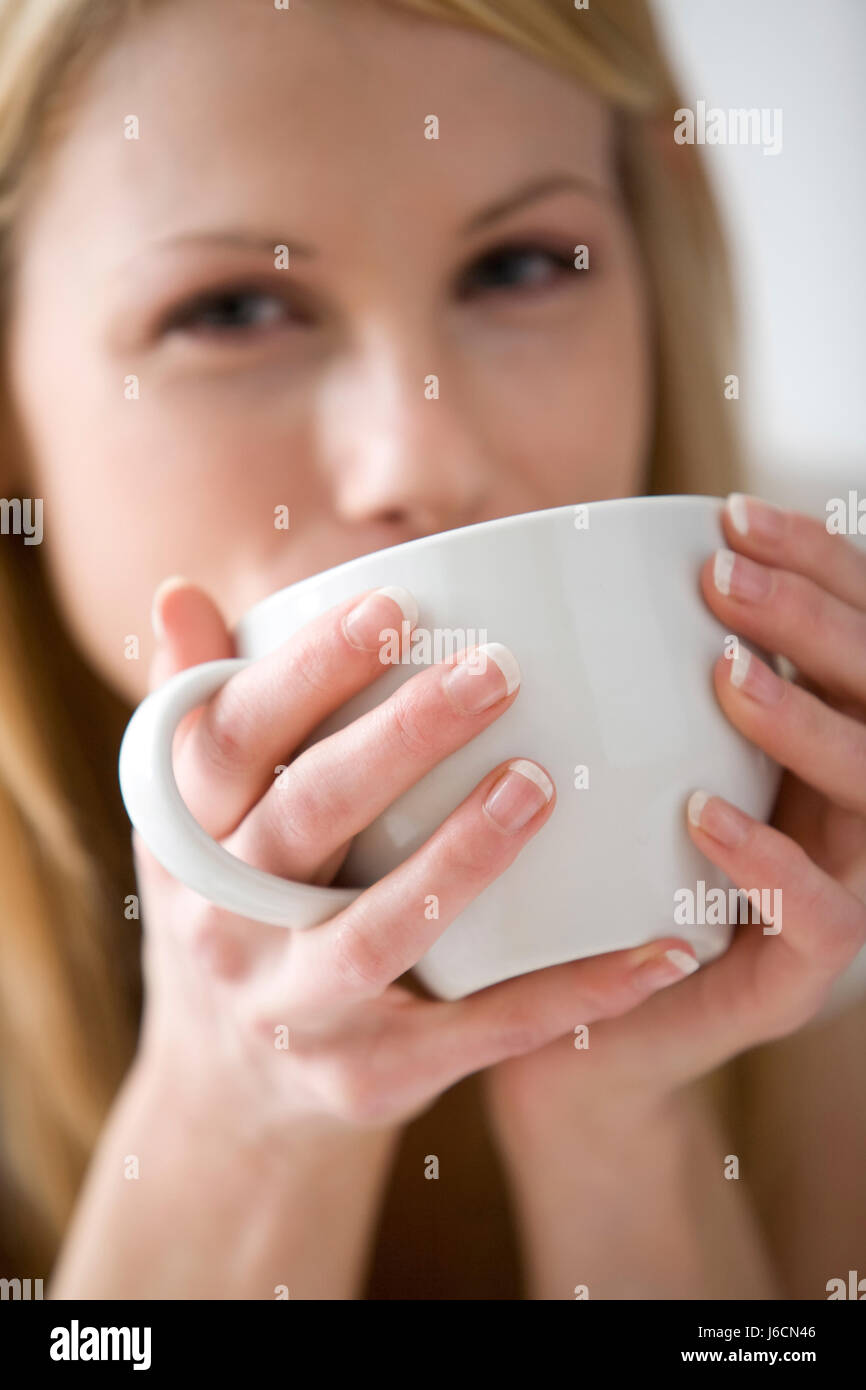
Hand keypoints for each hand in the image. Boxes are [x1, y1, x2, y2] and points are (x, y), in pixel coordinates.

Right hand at [134, 579, 697, 1144]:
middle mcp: (226, 924)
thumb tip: (180, 593)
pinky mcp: (370, 1078)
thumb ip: (202, 715)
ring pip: (379, 929)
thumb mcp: (192, 826)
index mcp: (189, 840)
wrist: (227, 1094)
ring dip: (462, 855)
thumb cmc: (236, 914)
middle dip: (399, 738)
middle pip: (308, 816)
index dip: (307, 672)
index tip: (395, 604)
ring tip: (540, 781)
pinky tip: (658, 947)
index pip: (230, 740)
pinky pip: (479, 1033)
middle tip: (496, 669)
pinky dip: (572, 994)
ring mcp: (295, 1009)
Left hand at [483, 495, 865, 1140]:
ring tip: (725, 675)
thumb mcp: (608, 768)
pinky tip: (701, 815)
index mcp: (810, 749)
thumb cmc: (580, 883)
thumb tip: (541, 552)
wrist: (574, 1040)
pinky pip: (821, 920)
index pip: (851, 639)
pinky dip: (768, 862)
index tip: (731, 512)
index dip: (818, 569)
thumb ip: (619, 685)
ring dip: (805, 726)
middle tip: (724, 578)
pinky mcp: (795, 980)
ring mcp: (835, 895)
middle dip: (814, 625)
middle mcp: (840, 814)